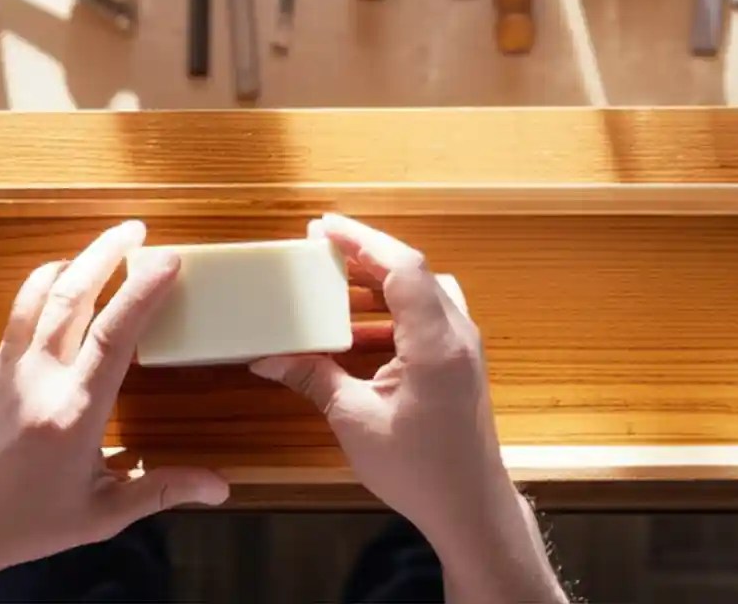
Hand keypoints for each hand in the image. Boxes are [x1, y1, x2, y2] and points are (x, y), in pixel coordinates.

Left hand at [0, 221, 228, 603]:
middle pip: (73, 297)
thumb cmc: (25, 524)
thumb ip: (160, 490)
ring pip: (40, 295)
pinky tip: (62, 282)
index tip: (168, 259)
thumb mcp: (100, 515)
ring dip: (74, 261)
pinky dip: (45, 287)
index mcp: (75, 412)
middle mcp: (40, 378)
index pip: (114, 336)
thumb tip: (220, 489)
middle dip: (106, 254)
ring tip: (105, 245)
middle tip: (138, 229)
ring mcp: (9, 368)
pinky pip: (20, 314)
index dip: (143, 292)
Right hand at [251, 214, 564, 602]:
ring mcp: (464, 347)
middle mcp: (457, 335)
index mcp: (435, 343)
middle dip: (364, 255)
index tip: (322, 228)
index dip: (361, 240)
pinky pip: (426, 316)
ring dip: (379, 282)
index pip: (402, 268)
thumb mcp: (355, 420)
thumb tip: (266, 356)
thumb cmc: (419, 470)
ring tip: (333, 282)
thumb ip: (313, 377)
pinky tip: (357, 327)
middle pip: (413, 272)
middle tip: (319, 249)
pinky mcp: (460, 362)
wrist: (471, 508)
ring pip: (422, 291)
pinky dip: (392, 309)